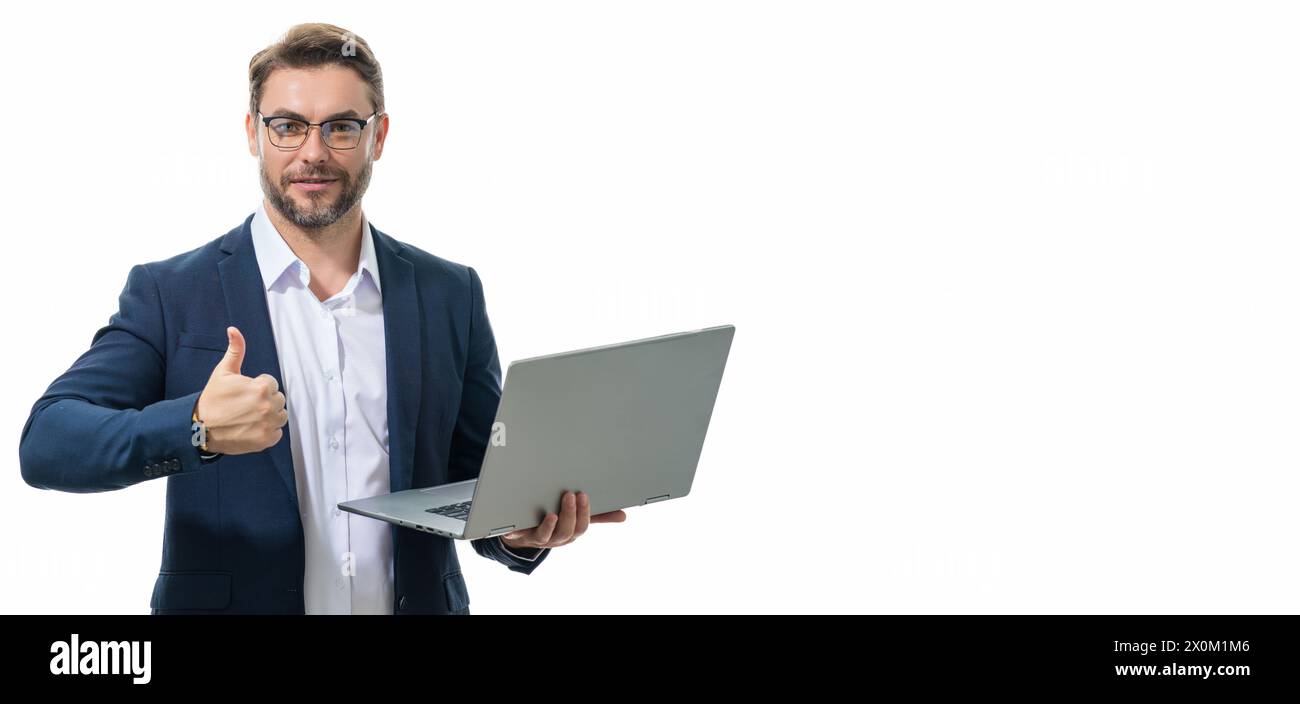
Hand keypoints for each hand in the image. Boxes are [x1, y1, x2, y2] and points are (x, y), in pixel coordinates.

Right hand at [194, 326, 288, 454]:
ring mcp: (268, 424)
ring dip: (270, 415)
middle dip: (265, 400)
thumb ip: (235, 350)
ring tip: (250, 416)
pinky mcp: (266, 440)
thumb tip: (233, 330)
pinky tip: (252, 428)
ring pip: (281, 415)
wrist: (200, 429)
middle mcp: (268, 406)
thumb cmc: (212, 400)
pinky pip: (278, 432)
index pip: (271, 383)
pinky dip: (268, 431)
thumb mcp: (223, 372)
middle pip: (278, 399)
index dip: (257, 386)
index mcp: (261, 388)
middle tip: (245, 405)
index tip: (244, 393)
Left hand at [501, 491, 625, 550]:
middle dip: (571, 514)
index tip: (584, 495)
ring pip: (550, 536)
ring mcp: (541, 538)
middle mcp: (557, 538)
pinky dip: (532, 527)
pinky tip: (537, 517)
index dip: (584, 512)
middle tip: (570, 495)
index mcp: (571, 532)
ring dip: (553, 523)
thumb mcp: (576, 518)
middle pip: (568, 531)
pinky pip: (527, 535)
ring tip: (555, 509)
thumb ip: (598, 515)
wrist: (522, 534)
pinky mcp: (522, 536)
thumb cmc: (555, 523)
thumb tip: (623, 515)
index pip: (581, 527)